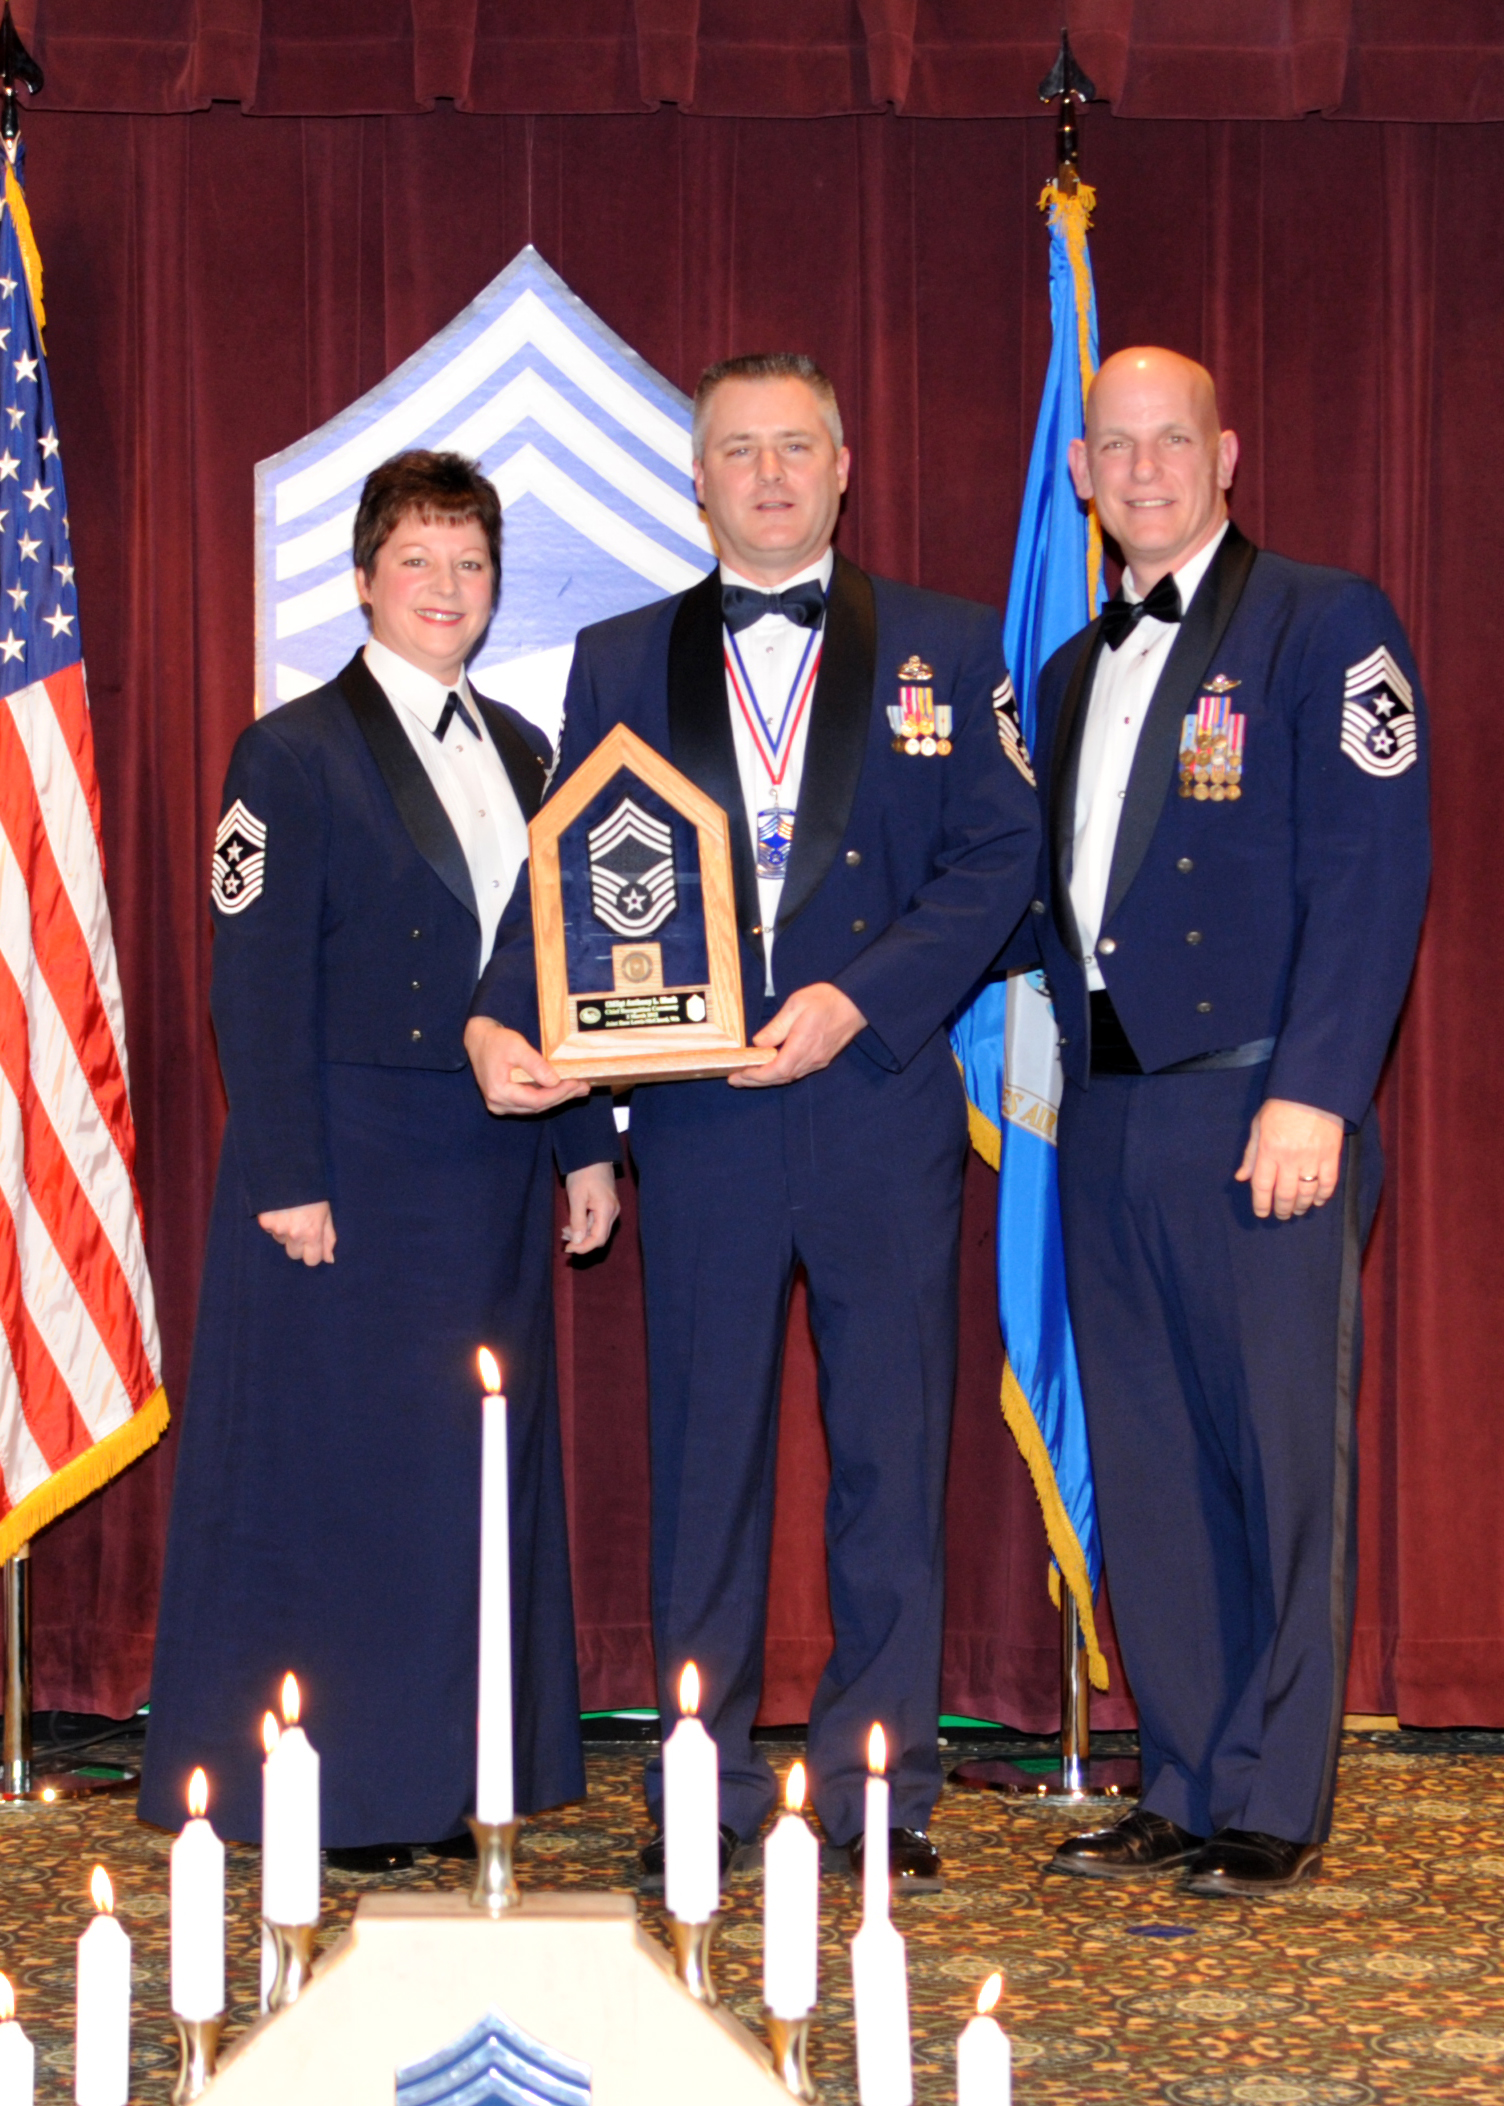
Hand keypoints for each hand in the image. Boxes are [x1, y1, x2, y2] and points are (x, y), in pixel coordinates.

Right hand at [258, 1200, 335, 1265]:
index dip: (312, 1253)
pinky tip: (280, 1210)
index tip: (312, 1244)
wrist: (290, 1172)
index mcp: (313, 1233)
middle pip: (294, 1254)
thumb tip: (329, 1259)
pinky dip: (274, 1223)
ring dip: (285, 1232)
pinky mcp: (265, 1222)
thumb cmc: (313, 1193)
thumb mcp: (326, 1213)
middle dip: (298, 1244)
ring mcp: (278, 1229)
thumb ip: (328, 1237)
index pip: (311, 1260)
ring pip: (281, 1241)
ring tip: (290, 1214)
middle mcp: (295, 1234)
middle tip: (300, 1226)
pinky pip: (270, 1231)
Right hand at [465, 1016, 587, 1114]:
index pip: (536, 1100)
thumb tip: (555, 1081)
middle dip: (562, 1096)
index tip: (576, 1083)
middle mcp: (498, 1104)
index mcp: (499, 1092)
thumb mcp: (517, 1047)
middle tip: (584, 1087)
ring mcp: (501, 1105)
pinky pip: (529, 1102)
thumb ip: (535, 1065)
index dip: (558, 1093)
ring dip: (557, 1098)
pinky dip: (547, 1096)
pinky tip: (562, 1090)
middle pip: (537, 1106)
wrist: (478, 1040)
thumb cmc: (496, 1041)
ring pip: (535, 1106)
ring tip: (578, 1088)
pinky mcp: (505, 1101)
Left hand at [562, 1162, 619, 1255]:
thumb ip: (577, 1220)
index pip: (598, 1239)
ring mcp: (611, 1209)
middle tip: (563, 1238)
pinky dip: (585, 1226)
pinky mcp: (607, 1206)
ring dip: (581, 1234)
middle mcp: (613, 1212)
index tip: (568, 1249)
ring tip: (565, 1229)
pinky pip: (597, 1222)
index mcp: (606, 1210)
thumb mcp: (576, 1197)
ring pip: (598, 1230)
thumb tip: (576, 1241)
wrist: (592, 1155)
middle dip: (581, 1241)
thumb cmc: (583, 1173)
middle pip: (599, 1237)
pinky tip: (573, 1222)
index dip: (583, 1247)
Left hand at [727, 982, 866, 1087]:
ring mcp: (818, 1061)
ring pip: (788, 1077)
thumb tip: (759, 1042)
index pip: (775, 1070)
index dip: (755, 1076)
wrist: (856, 1002)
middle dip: (755, 1082)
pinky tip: (771, 1070)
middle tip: (735, 1080)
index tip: (738, 1075)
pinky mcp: (822, 1059)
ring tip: (748, 1077)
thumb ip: (777, 1026)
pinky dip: (780, 1074)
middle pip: (780, 1078)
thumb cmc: (826, 999)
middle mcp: (811, 1058)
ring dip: (767, 1079)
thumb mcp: (796, 1004)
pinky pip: (797, 1072)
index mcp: (802, 1045)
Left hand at [1236, 1097, 1344, 1219]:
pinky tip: (1316, 1201)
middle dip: (1282, 1210)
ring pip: (1306, 1194)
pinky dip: (1322, 1196)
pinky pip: (1328, 1184)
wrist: (1313, 1091)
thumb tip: (1242, 1178)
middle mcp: (1289, 1158)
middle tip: (1281, 1215)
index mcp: (1268, 1150)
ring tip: (1297, 1210)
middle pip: (1285, 1195)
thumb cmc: (1281, 1107)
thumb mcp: (1258, 1126)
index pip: (1262, 1186)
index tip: (1262, 1214)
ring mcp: (1312, 1158)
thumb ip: (1251, 1154)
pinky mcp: (1331, 1156)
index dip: (1261, 1204)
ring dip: (1301, 1207)